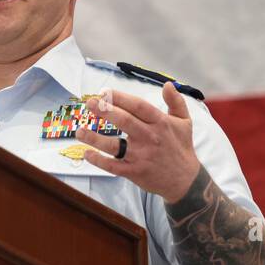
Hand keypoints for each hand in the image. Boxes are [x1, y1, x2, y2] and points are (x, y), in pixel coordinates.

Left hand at [74, 82, 200, 202]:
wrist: (185, 181)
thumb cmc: (181, 148)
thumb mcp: (184, 122)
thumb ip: (176, 102)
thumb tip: (168, 84)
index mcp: (160, 123)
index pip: (138, 106)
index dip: (120, 98)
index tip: (104, 92)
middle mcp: (149, 137)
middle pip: (124, 121)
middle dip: (105, 110)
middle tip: (89, 103)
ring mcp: (140, 156)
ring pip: (113, 145)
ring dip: (94, 138)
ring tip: (79, 131)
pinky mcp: (134, 172)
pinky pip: (112, 166)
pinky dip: (98, 160)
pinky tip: (86, 153)